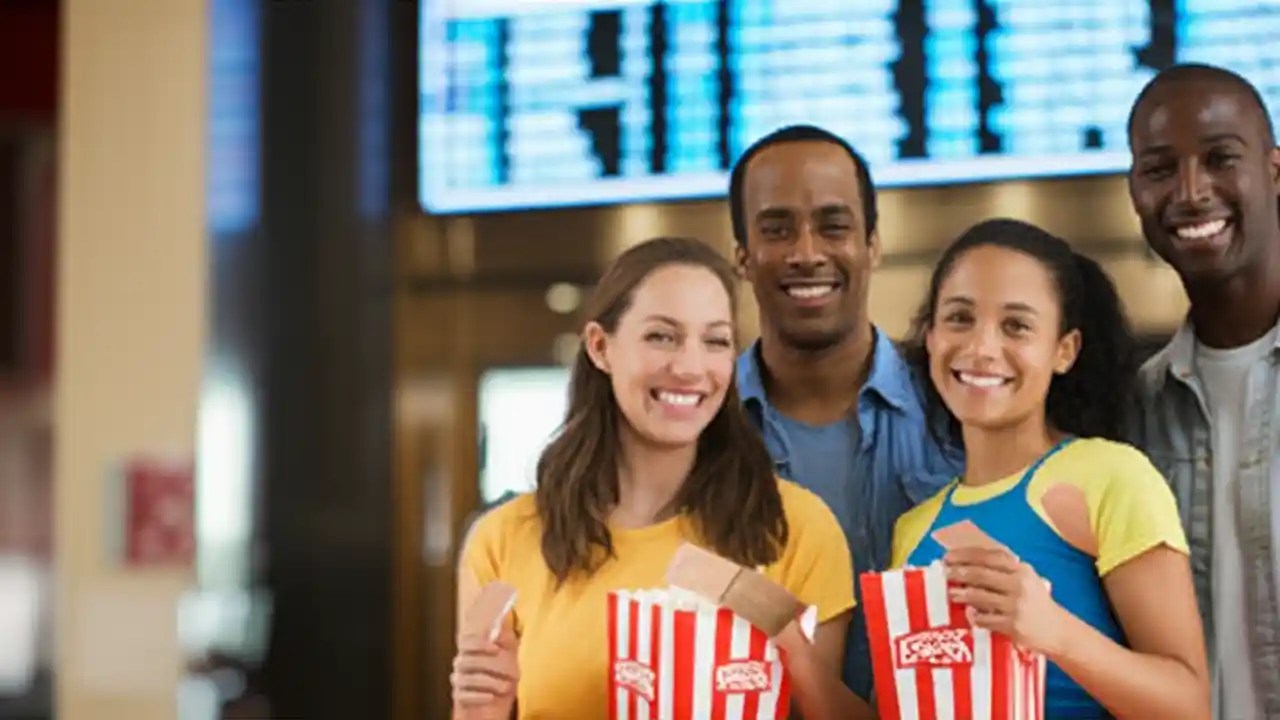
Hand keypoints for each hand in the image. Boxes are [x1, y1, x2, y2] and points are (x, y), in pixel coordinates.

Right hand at [451, 623, 518, 716]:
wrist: (496, 709)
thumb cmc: (501, 681)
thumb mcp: (509, 659)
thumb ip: (507, 640)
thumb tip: (504, 619)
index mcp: (472, 651)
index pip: (465, 640)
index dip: (478, 643)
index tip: (495, 648)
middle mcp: (462, 665)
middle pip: (467, 659)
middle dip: (491, 665)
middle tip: (512, 672)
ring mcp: (459, 682)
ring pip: (467, 678)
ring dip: (489, 682)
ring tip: (506, 687)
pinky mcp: (459, 699)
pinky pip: (464, 695)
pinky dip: (478, 696)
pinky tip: (491, 697)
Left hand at [943, 547, 1067, 655]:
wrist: (1058, 631)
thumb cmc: (1037, 602)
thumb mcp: (1027, 579)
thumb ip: (1004, 569)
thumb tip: (969, 561)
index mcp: (1022, 570)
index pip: (990, 556)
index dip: (966, 555)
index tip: (949, 556)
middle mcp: (1019, 585)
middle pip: (981, 575)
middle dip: (959, 573)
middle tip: (945, 573)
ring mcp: (1015, 606)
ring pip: (980, 597)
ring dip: (962, 594)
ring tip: (951, 593)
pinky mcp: (1012, 625)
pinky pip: (985, 619)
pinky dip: (975, 616)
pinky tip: (970, 615)